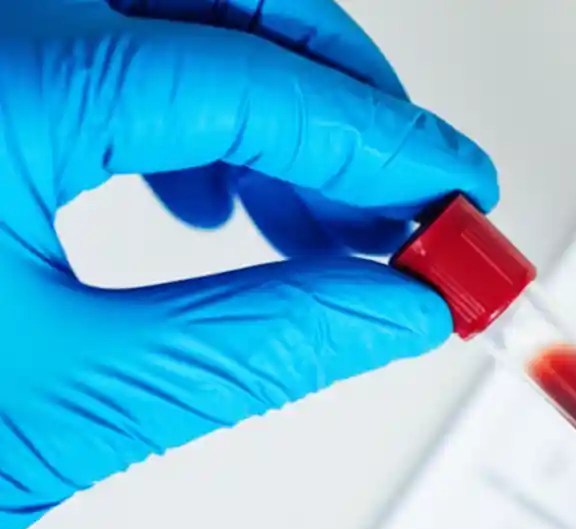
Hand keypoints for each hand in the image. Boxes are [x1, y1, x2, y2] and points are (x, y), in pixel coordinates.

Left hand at [0, 1, 496, 528]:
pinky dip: (184, 101)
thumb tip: (397, 307)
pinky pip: (102, 36)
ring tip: (317, 211)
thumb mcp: (73, 400)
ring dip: (270, 96)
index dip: (386, 145)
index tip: (459, 195)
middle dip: (339, 93)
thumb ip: (267, 342)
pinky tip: (205, 191)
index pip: (256, 83)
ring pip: (169, 8)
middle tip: (409, 189)